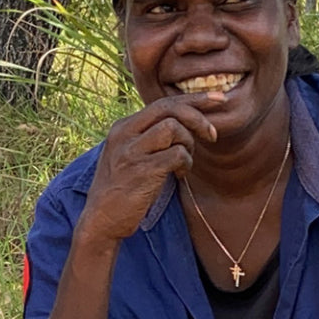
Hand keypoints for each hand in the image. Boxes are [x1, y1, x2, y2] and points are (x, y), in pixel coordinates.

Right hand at [73, 93, 223, 248]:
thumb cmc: (121, 188)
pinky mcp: (141, 171)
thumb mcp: (128, 154)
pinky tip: (179, 175)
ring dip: (188, 144)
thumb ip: (148, 137)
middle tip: (212, 135)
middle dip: (197, 117)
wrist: (101, 219)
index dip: (193, 99)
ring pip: (173, 128)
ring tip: (184, 162)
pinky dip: (185, 163)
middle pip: (168, 108)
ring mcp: (131, 152)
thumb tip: (183, 123)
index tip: (218, 99)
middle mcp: (124, 134)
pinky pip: (176, 154)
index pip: (161, 102)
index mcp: (122, 127)